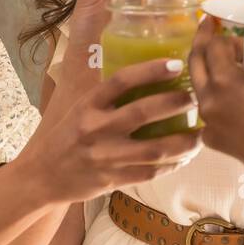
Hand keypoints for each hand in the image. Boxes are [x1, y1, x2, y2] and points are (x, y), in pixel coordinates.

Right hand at [18, 56, 202, 204]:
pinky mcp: (111, 180)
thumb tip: (139, 66)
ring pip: (153, 149)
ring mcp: (104, 157)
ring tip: (201, 134)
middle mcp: (95, 129)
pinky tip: (185, 158)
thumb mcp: (78, 106)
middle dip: (175, 103)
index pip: (121, 80)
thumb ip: (106, 92)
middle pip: (142, 112)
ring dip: (182, 142)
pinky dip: (170, 166)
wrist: (42, 177)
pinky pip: (149, 173)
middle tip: (196, 97)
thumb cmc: (65, 136)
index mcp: (87, 105)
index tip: (176, 64)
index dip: (150, 70)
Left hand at [187, 14, 243, 198]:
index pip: (214, 46)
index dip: (228, 36)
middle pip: (196, 63)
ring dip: (210, 70)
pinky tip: (235, 96)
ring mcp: (208, 124)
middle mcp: (208, 102)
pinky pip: (208, 110)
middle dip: (202, 42)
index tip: (239, 32)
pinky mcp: (213, 141)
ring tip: (229, 62)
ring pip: (200, 87)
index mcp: (225, 83)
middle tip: (208, 26)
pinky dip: (217, 97)